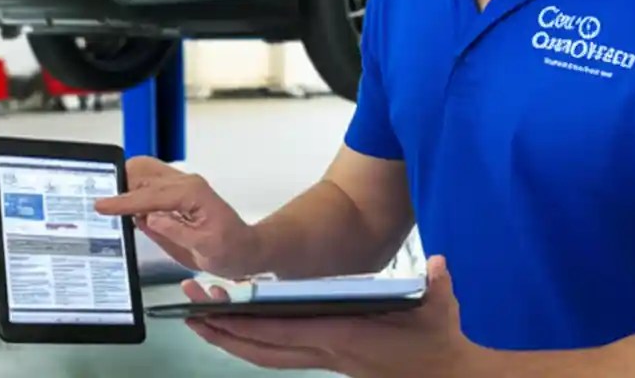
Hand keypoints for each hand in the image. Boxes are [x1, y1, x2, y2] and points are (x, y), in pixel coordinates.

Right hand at [94, 157, 260, 278]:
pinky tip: (123, 208)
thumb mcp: (205, 248)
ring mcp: (182, 187)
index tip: (103, 205)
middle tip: (99, 201)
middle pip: (144, 171)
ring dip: (125, 186)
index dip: (124, 202)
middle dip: (120, 183)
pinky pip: (149, 187)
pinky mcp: (176, 195)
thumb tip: (151, 219)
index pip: (151, 196)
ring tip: (106, 205)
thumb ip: (176, 232)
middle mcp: (187, 184)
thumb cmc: (232, 249)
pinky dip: (133, 194)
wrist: (246, 250)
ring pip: (144, 174)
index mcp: (194, 194)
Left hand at [184, 256, 481, 377]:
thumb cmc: (439, 341)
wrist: (446, 375)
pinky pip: (277, 356)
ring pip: (264, 356)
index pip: (286, 332)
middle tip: (188, 309)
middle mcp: (327, 353)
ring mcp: (325, 360)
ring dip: (229, 340)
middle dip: (222, 331)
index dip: (247, 323)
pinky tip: (236, 330)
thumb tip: (441, 267)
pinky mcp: (328, 360)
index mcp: (345, 337)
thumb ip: (439, 286)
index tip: (217, 309)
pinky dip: (251, 344)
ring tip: (199, 317)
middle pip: (262, 348)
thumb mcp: (441, 310)